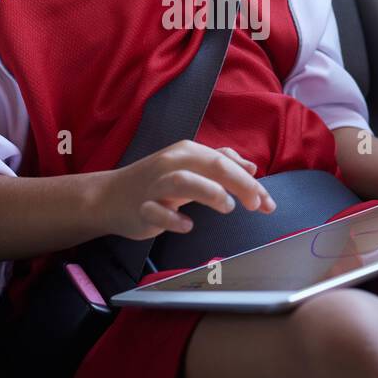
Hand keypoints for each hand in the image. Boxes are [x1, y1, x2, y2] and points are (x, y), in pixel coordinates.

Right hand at [93, 141, 276, 241]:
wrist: (109, 196)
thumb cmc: (154, 182)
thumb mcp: (189, 167)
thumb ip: (221, 163)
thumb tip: (251, 167)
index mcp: (188, 152)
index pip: (226, 162)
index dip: (251, 183)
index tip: (268, 203)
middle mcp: (173, 162)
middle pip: (212, 166)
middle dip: (240, 185)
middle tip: (257, 205)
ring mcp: (155, 184)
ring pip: (185, 181)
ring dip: (210, 192)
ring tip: (227, 207)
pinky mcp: (141, 206)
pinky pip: (157, 211)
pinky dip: (173, 219)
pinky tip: (187, 226)